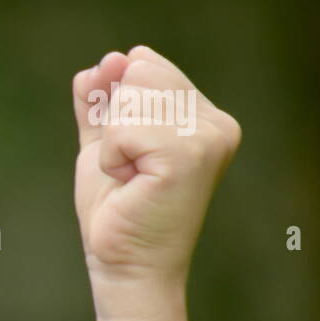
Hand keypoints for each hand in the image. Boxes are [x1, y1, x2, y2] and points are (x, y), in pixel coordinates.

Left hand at [71, 45, 240, 313]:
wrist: (122, 262)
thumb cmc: (116, 208)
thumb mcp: (104, 142)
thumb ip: (104, 100)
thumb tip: (109, 58)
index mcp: (203, 114)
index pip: (143, 63)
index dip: (116, 105)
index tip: (130, 152)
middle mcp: (216, 122)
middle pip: (137, 73)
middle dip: (114, 122)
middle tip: (131, 168)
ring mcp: (208, 137)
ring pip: (129, 98)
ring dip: (113, 143)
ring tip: (133, 178)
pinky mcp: (188, 155)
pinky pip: (123, 129)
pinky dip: (112, 158)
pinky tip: (131, 184)